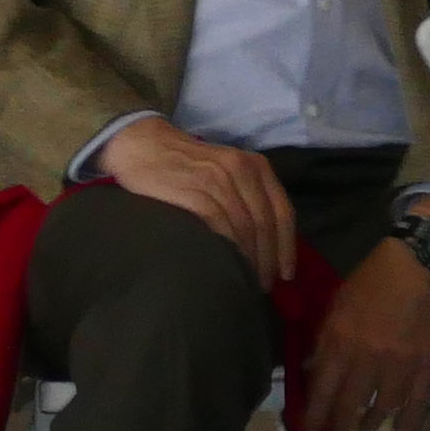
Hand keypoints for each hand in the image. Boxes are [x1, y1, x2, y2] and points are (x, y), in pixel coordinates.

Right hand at [100, 117, 293, 283]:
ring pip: (245, 228)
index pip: (282, 211)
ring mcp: (217, 180)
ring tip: (245, 281)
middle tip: (263, 285)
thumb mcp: (225, 170)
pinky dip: (227, 249)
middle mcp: (241, 170)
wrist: (142, 145)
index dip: (287, 247)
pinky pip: (219, 226)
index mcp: (255, 166)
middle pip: (265, 223)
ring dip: (249, 259)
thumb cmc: (184, 164)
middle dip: (268, 259)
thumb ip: (246, 195)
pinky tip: (225, 265)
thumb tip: (265, 242)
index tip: (286, 274)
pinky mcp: (194, 192)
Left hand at [294, 234, 429, 430]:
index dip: (315, 414)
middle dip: (340, 423)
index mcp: (340, 341)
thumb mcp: (338, 303)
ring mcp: (400, 365)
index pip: (322, 389)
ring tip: (367, 427)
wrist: (422, 261)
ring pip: (383, 408)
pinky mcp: (429, 365)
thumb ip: (325, 338)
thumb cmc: (375, 277)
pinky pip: (419, 402)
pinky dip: (410, 419)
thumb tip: (313, 368)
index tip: (310, 430)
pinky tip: (403, 427)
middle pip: (350, 404)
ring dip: (372, 422)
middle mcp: (367, 359)